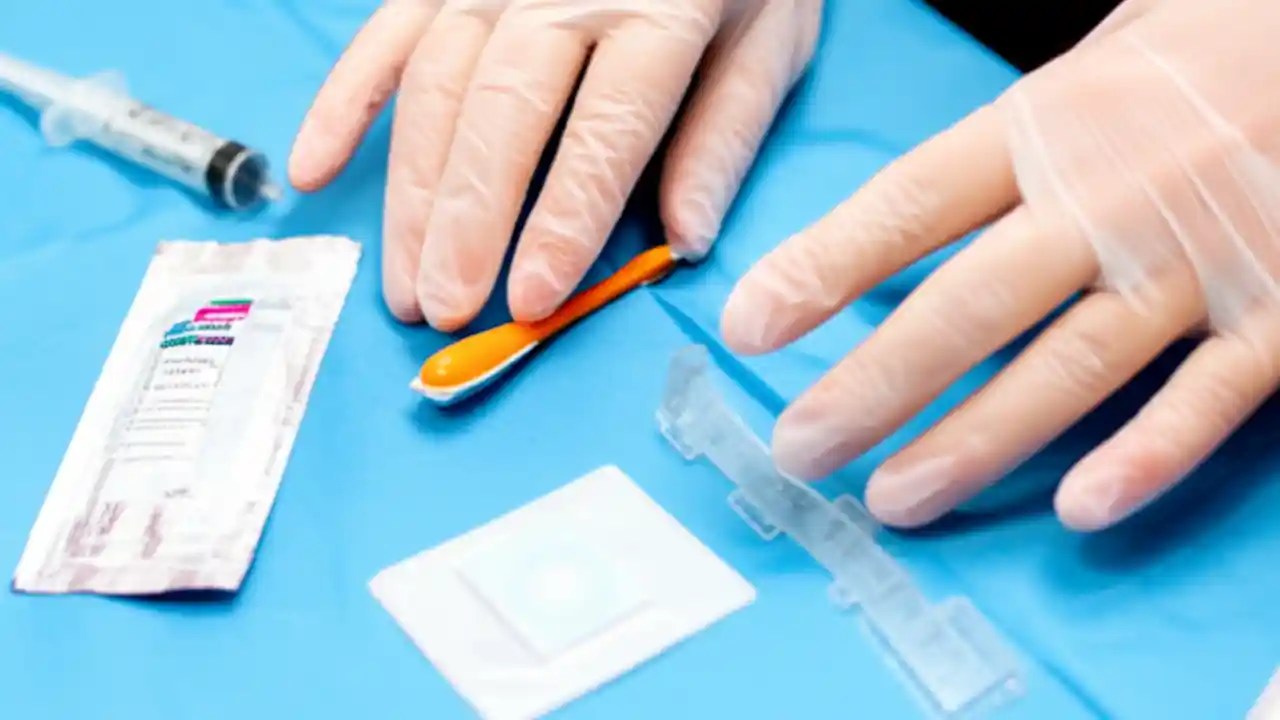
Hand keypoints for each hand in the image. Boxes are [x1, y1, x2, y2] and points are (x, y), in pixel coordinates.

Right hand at [291, 0, 821, 329]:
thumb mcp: (771, 34)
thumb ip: (725, 134)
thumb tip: (686, 238)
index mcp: (658, 5)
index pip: (602, 133)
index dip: (564, 222)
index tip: (532, 299)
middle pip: (500, 116)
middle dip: (466, 225)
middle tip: (444, 314)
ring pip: (434, 89)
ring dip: (411, 194)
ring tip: (403, 286)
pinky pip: (384, 38)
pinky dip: (344, 102)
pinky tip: (315, 170)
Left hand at [722, 0, 1279, 531]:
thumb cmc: (1212, 47)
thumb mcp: (1093, 61)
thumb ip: (1005, 143)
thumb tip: (895, 217)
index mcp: (1048, 126)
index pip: (911, 204)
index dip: (822, 268)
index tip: (749, 324)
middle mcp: (1108, 197)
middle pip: (968, 305)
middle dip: (874, 384)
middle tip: (802, 447)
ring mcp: (1193, 261)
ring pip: (1067, 366)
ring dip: (974, 441)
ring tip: (895, 497)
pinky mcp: (1276, 313)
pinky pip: (1204, 398)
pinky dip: (1144, 456)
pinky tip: (1079, 507)